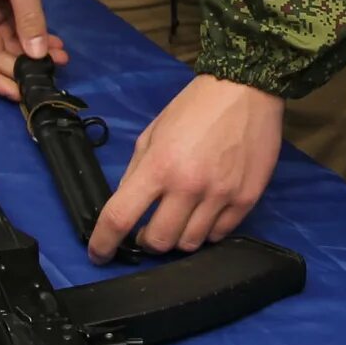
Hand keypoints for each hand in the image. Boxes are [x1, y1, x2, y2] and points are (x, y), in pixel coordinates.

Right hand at [0, 0, 61, 97]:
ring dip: (31, 49)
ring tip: (60, 57)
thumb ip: (29, 20)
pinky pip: (13, 22)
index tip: (18, 92)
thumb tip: (36, 55)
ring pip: (7, 38)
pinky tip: (53, 40)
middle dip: (20, 65)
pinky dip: (31, 32)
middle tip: (50, 75)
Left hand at [89, 74, 283, 259]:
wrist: (247, 90)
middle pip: (159, 242)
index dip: (103, 243)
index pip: (121, 217)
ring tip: (178, 220)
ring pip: (190, 244)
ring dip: (177, 238)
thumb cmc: (195, 108)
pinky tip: (204, 214)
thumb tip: (126, 205)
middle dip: (147, 241)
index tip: (99, 254)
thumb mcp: (153, 132)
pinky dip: (206, 231)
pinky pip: (219, 234)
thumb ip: (136, 170)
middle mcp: (189, 186)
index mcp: (159, 165)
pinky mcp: (246, 199)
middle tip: (148, 230)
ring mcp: (220, 195)